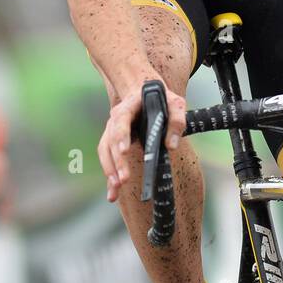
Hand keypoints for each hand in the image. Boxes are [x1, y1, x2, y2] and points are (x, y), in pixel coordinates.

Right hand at [97, 77, 187, 201]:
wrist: (141, 88)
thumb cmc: (159, 96)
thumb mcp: (174, 102)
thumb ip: (176, 120)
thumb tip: (171, 145)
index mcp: (128, 107)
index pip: (121, 121)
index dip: (121, 136)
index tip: (124, 151)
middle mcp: (115, 120)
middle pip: (111, 141)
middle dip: (117, 162)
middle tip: (124, 180)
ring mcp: (111, 131)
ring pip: (106, 152)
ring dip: (110, 171)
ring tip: (116, 189)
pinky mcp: (113, 142)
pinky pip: (108, 159)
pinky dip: (109, 176)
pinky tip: (112, 194)